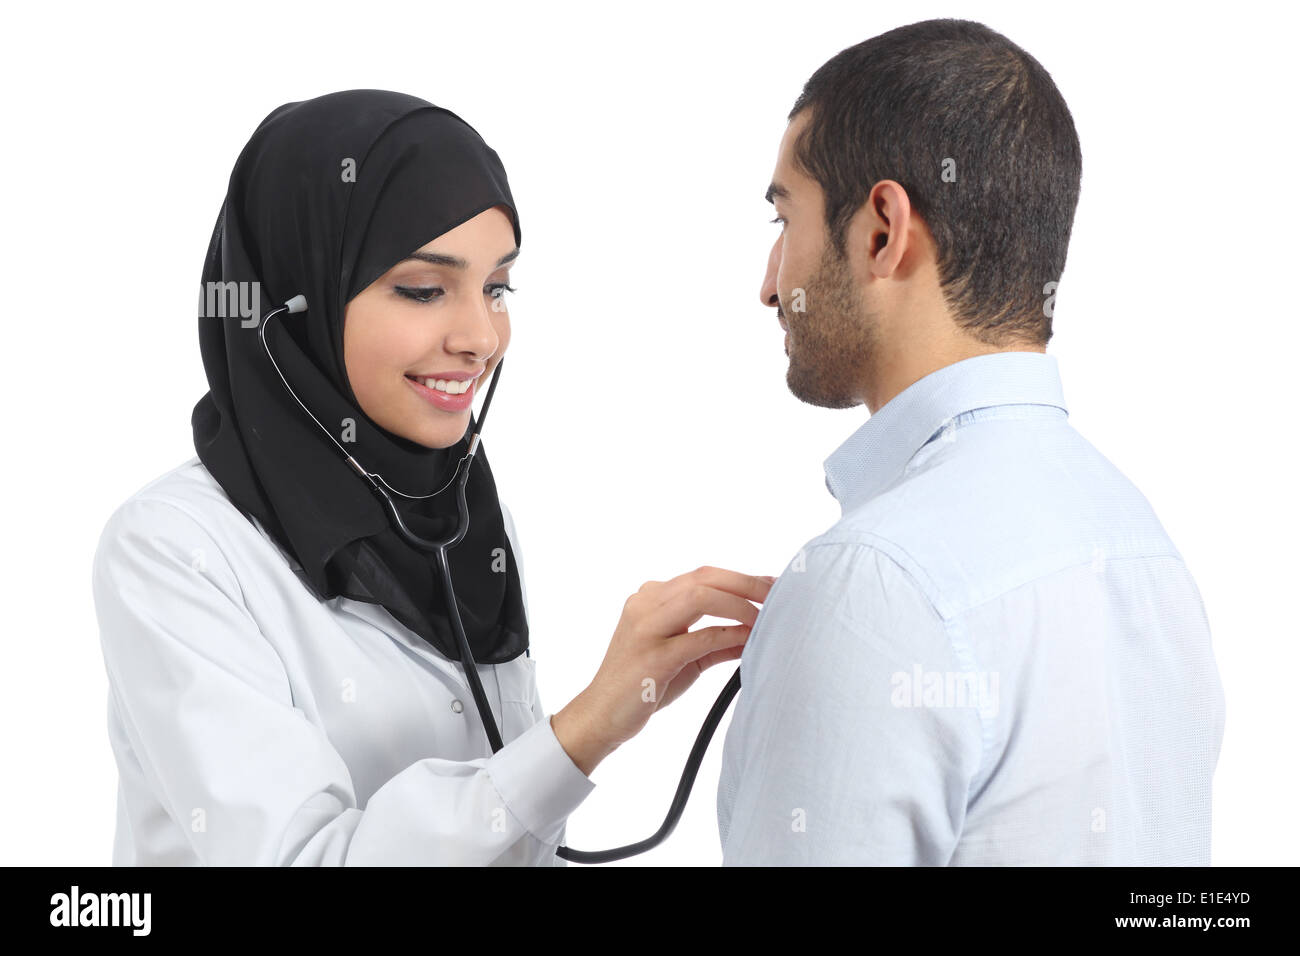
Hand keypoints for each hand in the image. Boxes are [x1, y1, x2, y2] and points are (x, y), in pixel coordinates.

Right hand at [552, 566, 774, 772]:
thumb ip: (716, 643)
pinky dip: (728, 635)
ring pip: (701, 597)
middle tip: (778, 595)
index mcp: (650, 597)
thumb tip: (756, 635)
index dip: (741, 578)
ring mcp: (645, 627)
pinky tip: (748, 640)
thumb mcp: (684, 658)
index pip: (704, 575)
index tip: (772, 586)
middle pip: (705, 578)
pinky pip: (699, 637)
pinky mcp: (652, 655)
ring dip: (740, 605)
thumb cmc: (642, 686)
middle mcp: (645, 603)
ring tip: (765, 617)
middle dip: (747, 584)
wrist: (601, 715)